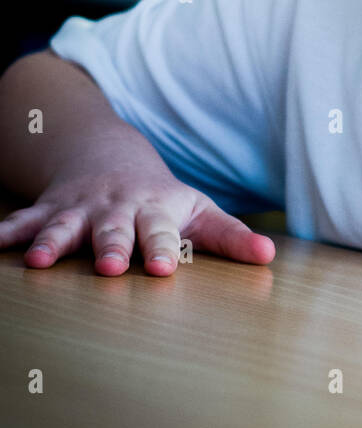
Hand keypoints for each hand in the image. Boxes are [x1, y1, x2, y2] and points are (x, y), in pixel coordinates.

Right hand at [0, 168, 275, 275]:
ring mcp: (81, 210)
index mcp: (155, 212)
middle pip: (113, 231)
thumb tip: (268, 257)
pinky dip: (8, 233)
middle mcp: (116, 210)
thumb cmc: (162, 198)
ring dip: (51, 243)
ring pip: (64, 227)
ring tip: (39, 263)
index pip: (162, 233)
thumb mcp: (199, 211)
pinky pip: (24, 222)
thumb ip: (229, 237)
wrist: (110, 158)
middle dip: (110, 248)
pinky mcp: (50, 211)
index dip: (163, 249)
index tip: (163, 269)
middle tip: (109, 267)